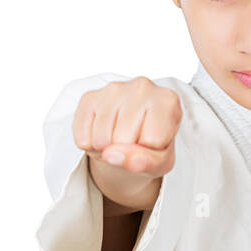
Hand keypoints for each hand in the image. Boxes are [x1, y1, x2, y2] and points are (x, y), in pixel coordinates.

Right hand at [73, 76, 182, 210]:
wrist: (135, 133)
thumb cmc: (153, 145)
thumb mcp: (160, 162)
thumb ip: (145, 162)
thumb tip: (112, 155)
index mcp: (168, 101)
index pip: (152, 141)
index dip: (150, 151)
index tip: (153, 142)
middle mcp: (142, 87)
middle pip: (123, 139)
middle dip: (126, 150)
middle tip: (133, 142)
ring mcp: (114, 88)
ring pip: (101, 139)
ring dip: (106, 150)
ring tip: (118, 140)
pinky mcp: (90, 96)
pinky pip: (82, 137)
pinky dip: (90, 145)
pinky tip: (104, 134)